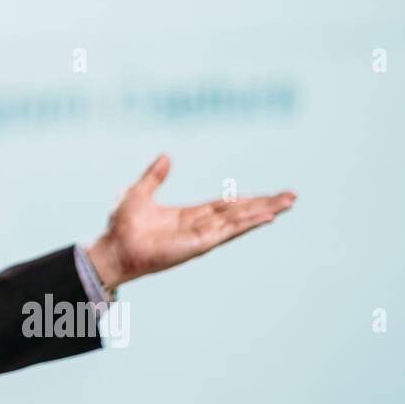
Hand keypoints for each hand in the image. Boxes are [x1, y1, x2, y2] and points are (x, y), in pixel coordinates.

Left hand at [86, 155, 294, 290]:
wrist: (112, 248)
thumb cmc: (122, 226)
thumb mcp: (139, 191)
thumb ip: (155, 176)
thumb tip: (166, 155)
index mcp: (190, 215)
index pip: (226, 205)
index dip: (247, 200)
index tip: (270, 195)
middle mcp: (200, 226)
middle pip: (239, 212)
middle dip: (265, 204)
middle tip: (292, 197)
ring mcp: (201, 236)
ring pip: (239, 221)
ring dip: (263, 212)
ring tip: (287, 204)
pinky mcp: (198, 245)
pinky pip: (227, 232)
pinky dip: (247, 223)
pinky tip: (266, 217)